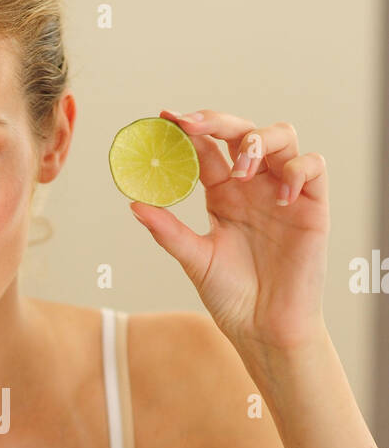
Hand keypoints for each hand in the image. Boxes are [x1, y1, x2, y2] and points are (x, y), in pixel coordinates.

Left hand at [130, 109, 329, 352]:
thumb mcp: (195, 260)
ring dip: (257, 140)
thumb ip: (168, 231)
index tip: (164, 119)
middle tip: (191, 125)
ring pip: (281, 136)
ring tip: (241, 170)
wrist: (265, 329)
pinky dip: (297, 169)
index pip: (206, 149)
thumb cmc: (232, 297)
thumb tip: (133, 204)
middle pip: (241, 131)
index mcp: (222, 195)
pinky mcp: (312, 206)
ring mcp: (282, 192)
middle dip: (217, 121)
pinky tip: (280, 195)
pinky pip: (313, 166)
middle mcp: (252, 186)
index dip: (187, 131)